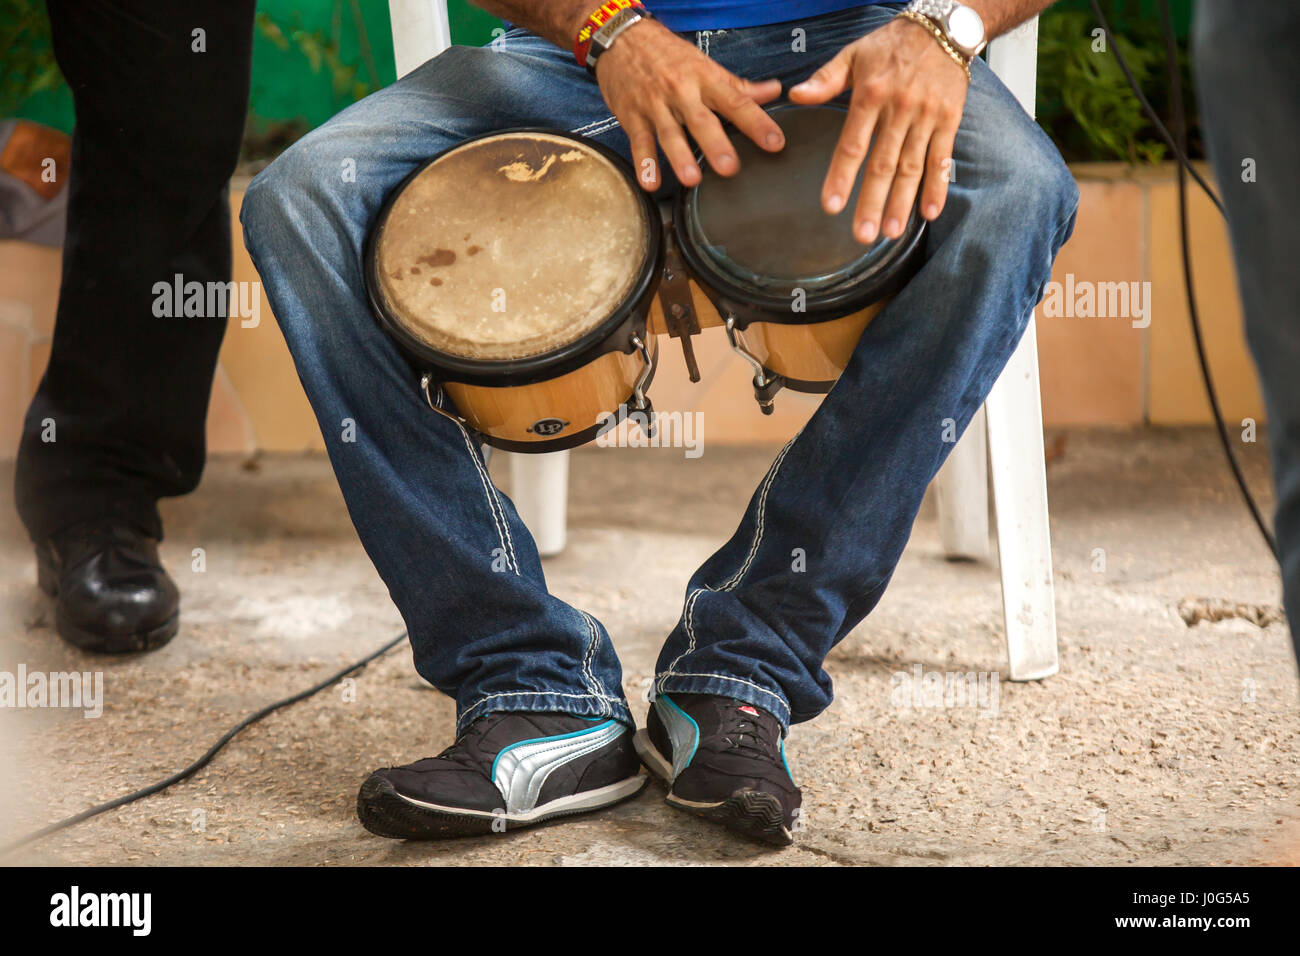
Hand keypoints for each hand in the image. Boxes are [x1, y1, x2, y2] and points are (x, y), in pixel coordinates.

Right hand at [593, 18, 785, 190]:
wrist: (623, 39)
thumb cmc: (668, 56)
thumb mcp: (705, 66)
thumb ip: (738, 86)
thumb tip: (773, 91)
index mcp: (704, 79)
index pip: (735, 102)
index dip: (756, 122)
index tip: (775, 142)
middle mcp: (681, 92)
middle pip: (701, 120)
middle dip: (716, 144)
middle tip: (729, 167)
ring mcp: (655, 105)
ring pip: (670, 134)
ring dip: (680, 157)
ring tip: (692, 179)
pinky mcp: (633, 117)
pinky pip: (639, 142)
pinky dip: (644, 163)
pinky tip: (650, 183)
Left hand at [789, 16, 968, 242]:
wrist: (941, 28)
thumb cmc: (890, 45)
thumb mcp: (852, 55)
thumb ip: (824, 80)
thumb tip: (796, 96)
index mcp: (871, 95)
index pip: (852, 144)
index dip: (841, 176)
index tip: (831, 206)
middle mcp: (899, 109)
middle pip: (884, 164)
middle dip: (872, 202)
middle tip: (862, 235)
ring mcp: (926, 117)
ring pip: (912, 167)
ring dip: (902, 202)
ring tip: (891, 232)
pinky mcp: (949, 120)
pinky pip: (943, 158)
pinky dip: (938, 186)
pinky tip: (929, 213)